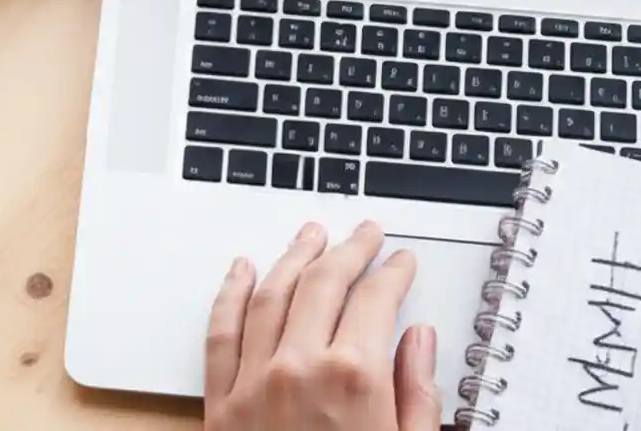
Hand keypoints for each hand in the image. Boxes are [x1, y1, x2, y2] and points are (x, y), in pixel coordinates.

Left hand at [205, 221, 440, 430]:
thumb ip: (418, 392)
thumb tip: (419, 341)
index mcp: (355, 378)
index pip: (377, 298)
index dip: (393, 272)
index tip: (400, 263)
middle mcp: (301, 370)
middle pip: (324, 282)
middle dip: (350, 249)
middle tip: (364, 234)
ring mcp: (254, 384)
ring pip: (272, 295)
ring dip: (294, 256)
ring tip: (311, 235)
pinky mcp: (221, 406)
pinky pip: (221, 334)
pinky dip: (230, 295)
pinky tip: (242, 271)